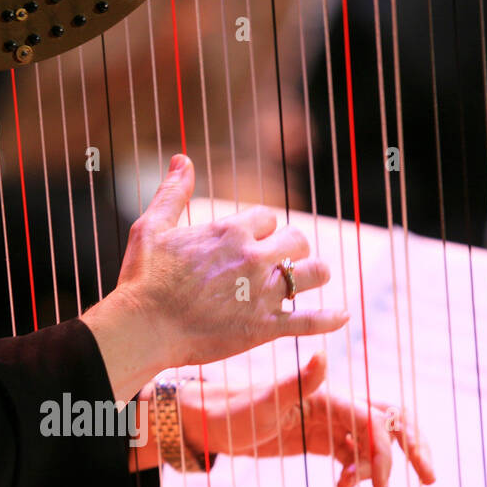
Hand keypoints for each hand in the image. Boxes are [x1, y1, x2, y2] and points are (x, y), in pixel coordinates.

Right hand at [82, 154, 345, 400]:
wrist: (143, 327)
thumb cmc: (143, 279)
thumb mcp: (152, 227)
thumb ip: (173, 192)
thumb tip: (182, 159)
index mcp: (231, 231)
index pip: (268, 219)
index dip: (262, 230)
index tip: (250, 243)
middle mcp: (253, 257)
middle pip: (297, 241)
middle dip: (291, 249)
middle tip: (279, 262)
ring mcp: (262, 293)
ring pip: (314, 273)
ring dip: (313, 274)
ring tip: (307, 280)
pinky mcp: (264, 327)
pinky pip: (310, 320)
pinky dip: (330, 319)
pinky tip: (343, 316)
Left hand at [166, 354, 436, 486]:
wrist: (210, 421)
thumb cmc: (233, 412)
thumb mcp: (263, 403)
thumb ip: (297, 383)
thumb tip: (324, 355)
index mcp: (329, 396)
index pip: (374, 421)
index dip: (385, 452)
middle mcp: (335, 404)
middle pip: (390, 421)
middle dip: (412, 447)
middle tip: (430, 479)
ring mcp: (328, 420)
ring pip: (373, 440)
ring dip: (377, 466)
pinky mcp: (319, 436)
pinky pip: (352, 452)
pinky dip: (357, 471)